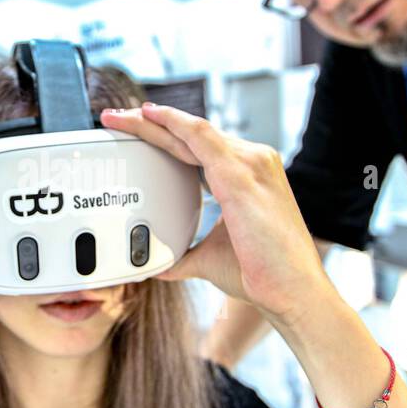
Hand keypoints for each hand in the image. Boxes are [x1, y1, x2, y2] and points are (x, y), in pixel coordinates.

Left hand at [100, 103, 332, 321]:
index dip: (169, 134)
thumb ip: (183, 255)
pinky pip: (201, 138)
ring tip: (121, 118)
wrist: (290, 290)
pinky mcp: (241, 175)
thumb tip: (156, 264)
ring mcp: (250, 164)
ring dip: (153, 121)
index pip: (201, 146)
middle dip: (152, 123)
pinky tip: (151, 117)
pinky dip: (173, 124)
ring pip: (193, 130)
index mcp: (249, 175)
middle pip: (193, 133)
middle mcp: (252, 161)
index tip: (139, 127)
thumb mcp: (210, 256)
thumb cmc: (261, 273)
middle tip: (116, 117)